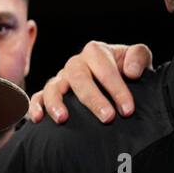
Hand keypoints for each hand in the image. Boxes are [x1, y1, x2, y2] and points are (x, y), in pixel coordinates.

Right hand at [29, 42, 152, 123]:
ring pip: (54, 87)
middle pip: (79, 78)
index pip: (105, 68)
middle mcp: (75, 63)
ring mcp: (61, 78)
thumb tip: (131, 72)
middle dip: (93, 99)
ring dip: (56, 103)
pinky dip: (35, 106)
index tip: (127, 110)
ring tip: (63, 120)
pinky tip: (38, 119)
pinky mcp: (50, 93)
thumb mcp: (137, 59)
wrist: (110, 83)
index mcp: (96, 52)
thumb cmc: (125, 71)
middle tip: (107, 118)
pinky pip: (38, 97)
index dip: (117, 89)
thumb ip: (138, 56)